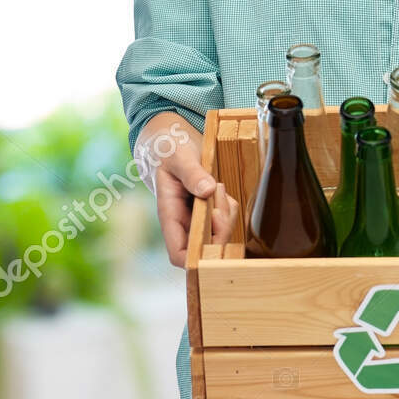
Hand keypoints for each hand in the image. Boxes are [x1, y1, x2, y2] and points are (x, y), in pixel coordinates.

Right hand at [136, 112, 240, 266]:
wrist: (173, 141)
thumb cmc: (170, 149)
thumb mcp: (179, 157)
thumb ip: (192, 173)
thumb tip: (208, 190)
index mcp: (169, 214)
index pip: (178, 253)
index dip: (195, 258)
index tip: (213, 240)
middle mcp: (183, 221)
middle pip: (205, 246)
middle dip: (220, 227)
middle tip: (219, 196)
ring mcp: (197, 217)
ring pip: (219, 233)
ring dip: (225, 213)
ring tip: (217, 185)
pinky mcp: (209, 210)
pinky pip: (226, 218)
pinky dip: (229, 206)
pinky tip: (220, 188)